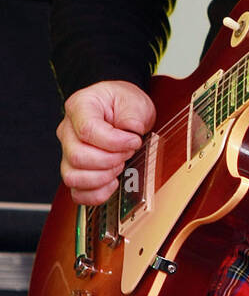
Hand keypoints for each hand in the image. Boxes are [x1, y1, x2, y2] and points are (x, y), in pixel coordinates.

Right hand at [57, 80, 155, 206]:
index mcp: (80, 106)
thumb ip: (133, 115)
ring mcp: (68, 152)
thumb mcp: (134, 101)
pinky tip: (112, 183)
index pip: (87, 130)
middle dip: (110, 160)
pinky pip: (77, 193)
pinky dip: (96, 194)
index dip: (114, 142)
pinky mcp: (75, 171)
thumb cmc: (124, 104)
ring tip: (120, 165)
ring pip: (73, 177)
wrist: (122, 111)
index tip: (134, 141)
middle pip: (77, 156)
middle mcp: (68, 130)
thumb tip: (131, 131)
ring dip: (102, 177)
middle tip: (127, 153)